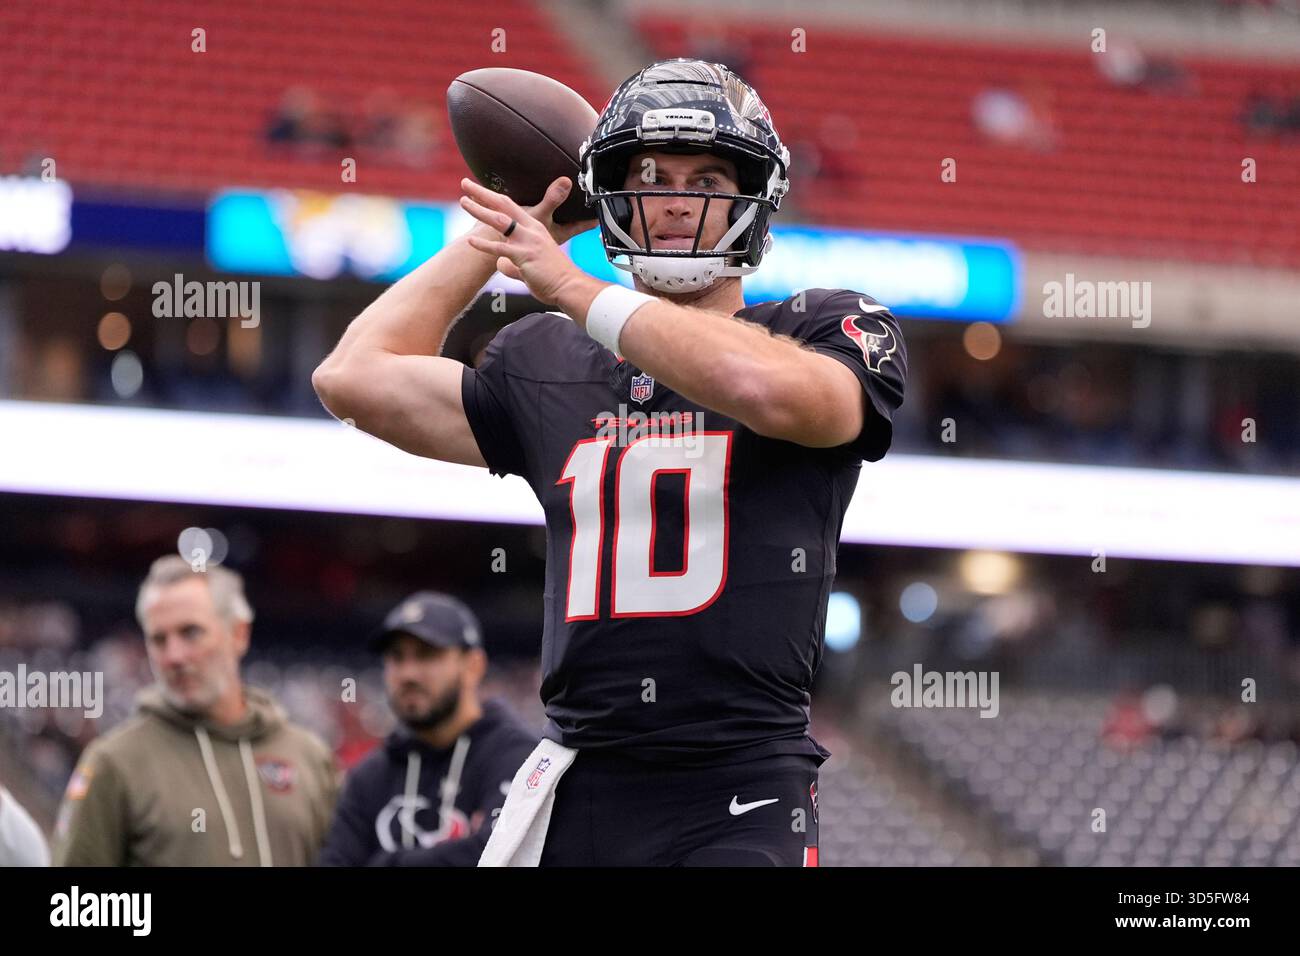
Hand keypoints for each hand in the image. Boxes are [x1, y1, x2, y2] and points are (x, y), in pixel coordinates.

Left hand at [460, 177, 588, 303]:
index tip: (476, 190)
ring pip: (500, 221)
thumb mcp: (530, 265)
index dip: (492, 197)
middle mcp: (531, 230)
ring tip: (464, 203)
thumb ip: (513, 263)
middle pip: (503, 205)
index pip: (509, 206)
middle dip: (483, 193)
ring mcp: (528, 242)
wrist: (568, 286)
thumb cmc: (553, 277)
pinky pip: (500, 249)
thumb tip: (500, 264)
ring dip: (480, 210)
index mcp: (534, 228)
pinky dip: (484, 245)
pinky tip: (471, 240)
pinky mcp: (524, 256)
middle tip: (465, 184)